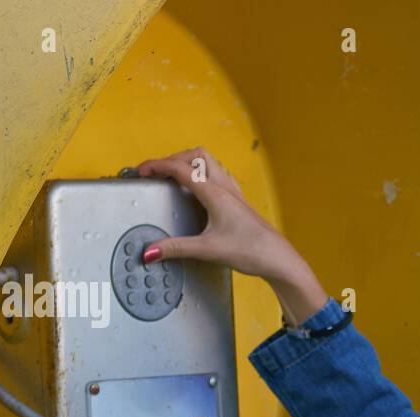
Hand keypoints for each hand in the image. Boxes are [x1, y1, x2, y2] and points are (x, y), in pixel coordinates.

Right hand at [133, 147, 326, 322]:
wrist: (278, 259)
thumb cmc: (251, 251)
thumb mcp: (207, 250)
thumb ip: (176, 248)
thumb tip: (151, 251)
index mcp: (214, 193)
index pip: (180, 168)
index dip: (157, 166)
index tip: (142, 171)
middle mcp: (225, 187)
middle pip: (195, 155)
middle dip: (172, 158)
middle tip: (157, 172)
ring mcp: (234, 193)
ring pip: (209, 162)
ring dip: (189, 162)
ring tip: (174, 174)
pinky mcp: (239, 201)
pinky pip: (219, 175)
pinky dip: (203, 173)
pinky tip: (200, 188)